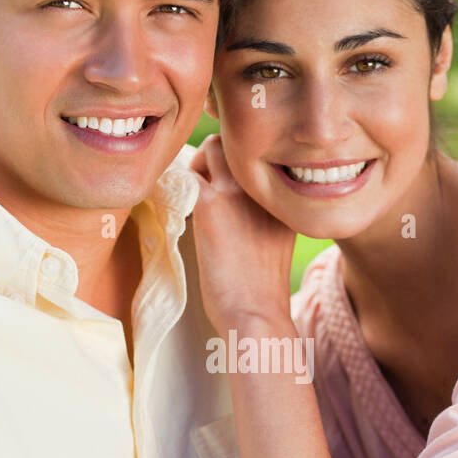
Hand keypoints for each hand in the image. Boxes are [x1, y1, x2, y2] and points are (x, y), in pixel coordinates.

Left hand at [189, 134, 295, 335]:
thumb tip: (235, 211)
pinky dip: (174, 182)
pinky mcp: (211, 205)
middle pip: (238, 144)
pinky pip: (183, 173)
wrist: (255, 314)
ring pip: (212, 148)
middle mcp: (267, 186)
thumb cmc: (261, 292)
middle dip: (217, 158)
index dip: (237, 166)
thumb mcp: (275, 243)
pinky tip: (170, 202)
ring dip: (197, 165)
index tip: (223, 188)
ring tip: (191, 196)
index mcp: (286, 196)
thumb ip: (262, 218)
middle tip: (203, 185)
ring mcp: (239, 192)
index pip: (260, 158)